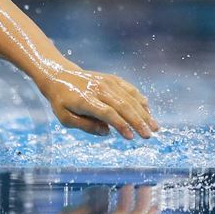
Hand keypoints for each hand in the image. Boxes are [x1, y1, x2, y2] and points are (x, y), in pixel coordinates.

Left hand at [41, 67, 158, 138]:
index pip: (107, 113)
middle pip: (122, 106)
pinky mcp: (112, 79)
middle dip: (138, 121)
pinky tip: (148, 111)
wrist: (60, 76)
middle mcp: (99, 89)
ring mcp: (107, 82)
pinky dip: (140, 99)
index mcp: (85, 100)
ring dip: (143, 113)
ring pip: (129, 98)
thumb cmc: (62, 102)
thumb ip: (85, 126)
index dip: (120, 125)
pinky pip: (129, 89)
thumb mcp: (65, 118)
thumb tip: (107, 132)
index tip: (131, 137)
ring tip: (154, 127)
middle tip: (149, 135)